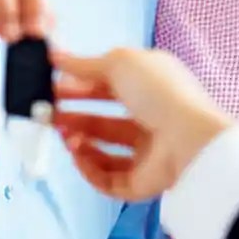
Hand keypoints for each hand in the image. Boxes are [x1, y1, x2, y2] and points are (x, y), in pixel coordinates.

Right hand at [51, 48, 233, 201]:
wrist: (188, 137)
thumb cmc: (159, 92)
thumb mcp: (119, 63)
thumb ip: (85, 64)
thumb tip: (55, 57)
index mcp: (151, 87)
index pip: (109, 86)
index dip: (80, 85)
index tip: (53, 86)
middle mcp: (151, 119)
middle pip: (104, 121)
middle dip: (75, 117)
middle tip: (50, 115)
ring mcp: (149, 152)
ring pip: (104, 151)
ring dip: (79, 142)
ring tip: (65, 136)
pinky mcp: (143, 181)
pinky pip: (109, 179)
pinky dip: (89, 169)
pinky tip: (77, 156)